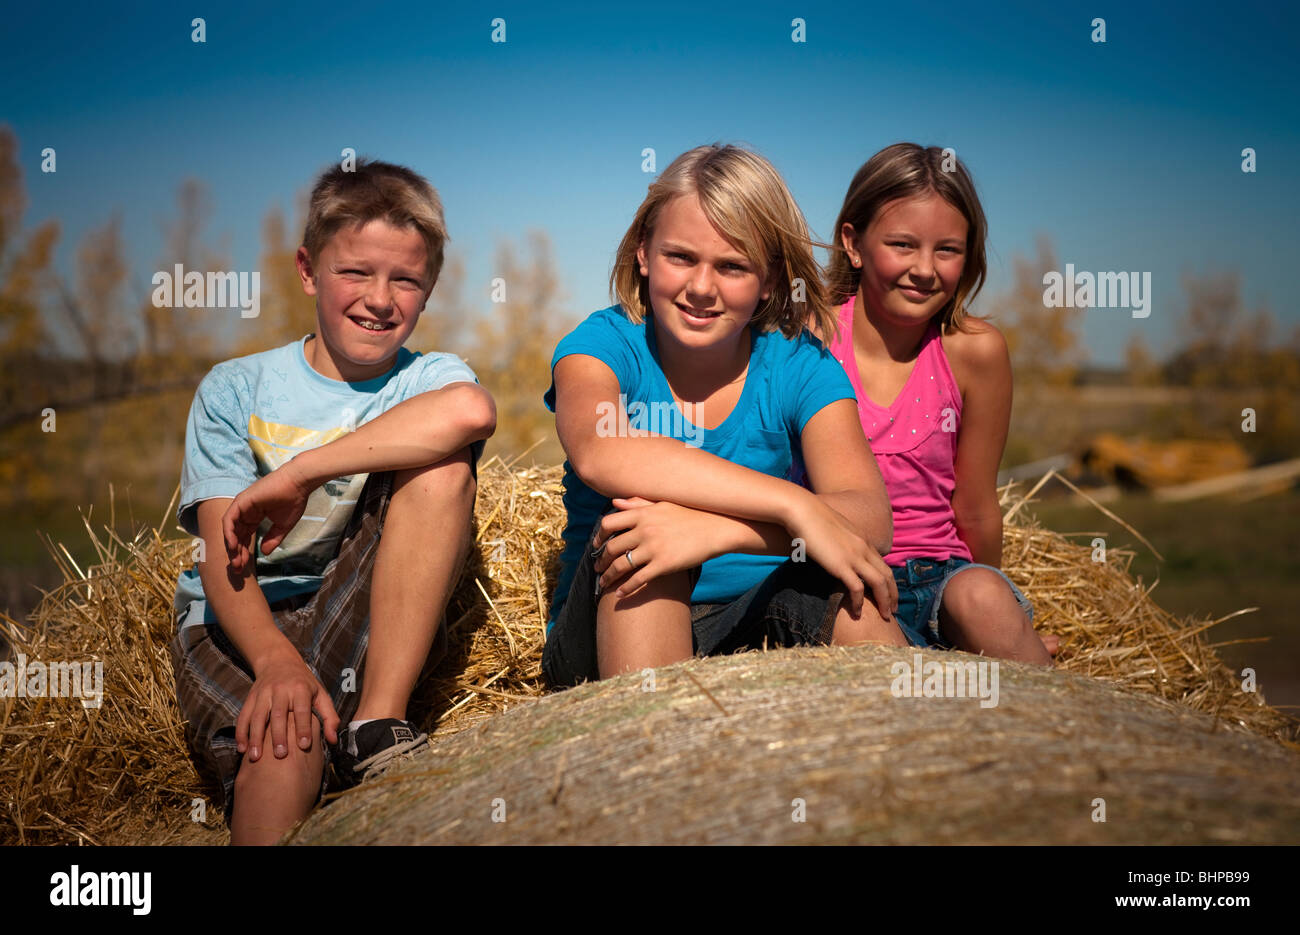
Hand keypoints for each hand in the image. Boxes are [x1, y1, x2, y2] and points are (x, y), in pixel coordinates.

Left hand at [222, 460, 314, 574]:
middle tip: (238, 570)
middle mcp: (245, 512)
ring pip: (230, 530)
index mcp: (254, 516)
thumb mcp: (283, 526)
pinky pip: (229, 520)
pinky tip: (233, 546)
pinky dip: (229, 534)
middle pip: (235, 535)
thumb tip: (264, 553)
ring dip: (231, 547)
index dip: (243, 553)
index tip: (244, 568)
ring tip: (236, 562)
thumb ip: (272, 539)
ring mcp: (241, 506)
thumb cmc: (293, 501)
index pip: (244, 537)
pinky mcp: (241, 502)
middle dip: (236, 554)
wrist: (298, 484)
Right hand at [235, 647, 340, 760]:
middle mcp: (280, 690)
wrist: (279, 661)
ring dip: (255, 737)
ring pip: (257, 716)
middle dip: (278, 735)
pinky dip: (241, 732)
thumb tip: (333, 740)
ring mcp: (263, 694)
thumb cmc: (304, 683)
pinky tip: (241, 748)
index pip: (302, 709)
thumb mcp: (320, 694)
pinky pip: (243, 716)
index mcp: (300, 689)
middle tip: (280, 755)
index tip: (304, 745)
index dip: (303, 727)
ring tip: (256, 757)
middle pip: (278, 714)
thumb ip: (329, 717)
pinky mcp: (250, 698)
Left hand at [593, 497, 720, 597]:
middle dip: (601, 560)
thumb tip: (615, 502)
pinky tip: (619, 595)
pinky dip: (625, 589)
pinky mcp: (663, 565)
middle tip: (597, 567)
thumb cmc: (690, 515)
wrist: (715, 529)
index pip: (608, 523)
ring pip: (620, 565)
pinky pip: (638, 579)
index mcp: (642, 514)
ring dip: (608, 576)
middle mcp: (644, 530)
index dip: (598, 536)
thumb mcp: (662, 504)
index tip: (596, 545)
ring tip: (603, 583)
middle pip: (611, 547)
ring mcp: (653, 548)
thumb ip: (637, 503)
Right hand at [786, 496, 897, 618]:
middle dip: (893, 594)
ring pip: (879, 583)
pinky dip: (859, 602)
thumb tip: (837, 551)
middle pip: (887, 574)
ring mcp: (854, 557)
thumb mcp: (835, 530)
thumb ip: (842, 542)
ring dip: (885, 601)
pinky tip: (858, 613)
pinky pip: (857, 588)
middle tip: (893, 609)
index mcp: (863, 540)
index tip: (888, 593)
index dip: (888, 580)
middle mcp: (864, 548)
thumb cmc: (811, 519)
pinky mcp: (841, 565)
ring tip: (885, 616)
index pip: (883, 563)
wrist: (803, 511)